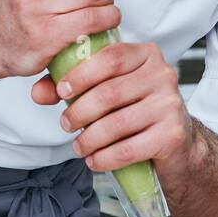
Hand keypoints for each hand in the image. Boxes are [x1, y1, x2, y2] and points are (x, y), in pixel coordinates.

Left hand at [33, 42, 195, 172]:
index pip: (111, 57)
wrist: (178, 144)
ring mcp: (170, 105)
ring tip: (79, 146)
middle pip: (109, 92)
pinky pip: (128, 149)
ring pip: (116, 123)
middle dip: (79, 112)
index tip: (62, 90)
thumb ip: (74, 86)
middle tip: (66, 124)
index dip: (81, 73)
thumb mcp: (109, 90)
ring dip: (89, 139)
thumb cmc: (138, 112)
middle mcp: (163, 75)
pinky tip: (95, 160)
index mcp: (147, 56)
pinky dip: (104, 158)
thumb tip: (39, 92)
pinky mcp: (172, 135)